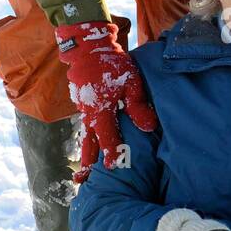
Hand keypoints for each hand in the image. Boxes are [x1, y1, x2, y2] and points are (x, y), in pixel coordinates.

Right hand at [55, 19, 157, 182]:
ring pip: (86, 135)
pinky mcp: (84, 105)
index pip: (107, 136)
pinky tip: (90, 147)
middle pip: (89, 143)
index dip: (110, 152)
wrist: (88, 48)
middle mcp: (89, 113)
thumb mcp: (131, 82)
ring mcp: (84, 109)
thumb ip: (137, 106)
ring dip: (86, 152)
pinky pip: (86, 126)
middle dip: (87, 162)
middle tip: (82, 181)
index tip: (112, 167)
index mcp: (101, 109)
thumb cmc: (113, 64)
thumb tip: (148, 127)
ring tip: (83, 171)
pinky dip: (88, 138)